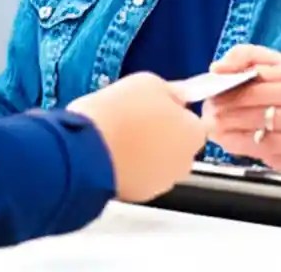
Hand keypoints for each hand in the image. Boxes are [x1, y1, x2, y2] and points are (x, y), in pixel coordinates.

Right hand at [67, 72, 206, 201]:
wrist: (87, 151)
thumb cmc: (118, 115)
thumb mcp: (148, 83)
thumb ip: (170, 91)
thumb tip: (176, 95)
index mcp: (193, 132)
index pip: (194, 120)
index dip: (174, 110)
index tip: (158, 104)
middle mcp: (184, 161)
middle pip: (177, 143)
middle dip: (160, 132)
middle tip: (135, 117)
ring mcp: (161, 182)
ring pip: (157, 161)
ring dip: (144, 151)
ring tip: (118, 135)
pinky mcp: (138, 196)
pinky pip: (138, 176)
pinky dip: (129, 167)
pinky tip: (111, 153)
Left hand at [203, 45, 280, 184]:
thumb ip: (274, 67)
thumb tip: (229, 64)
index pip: (258, 75)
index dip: (229, 80)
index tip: (212, 82)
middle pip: (251, 99)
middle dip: (223, 103)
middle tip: (207, 105)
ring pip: (253, 124)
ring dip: (227, 124)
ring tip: (213, 123)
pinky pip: (262, 148)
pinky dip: (241, 144)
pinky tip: (229, 140)